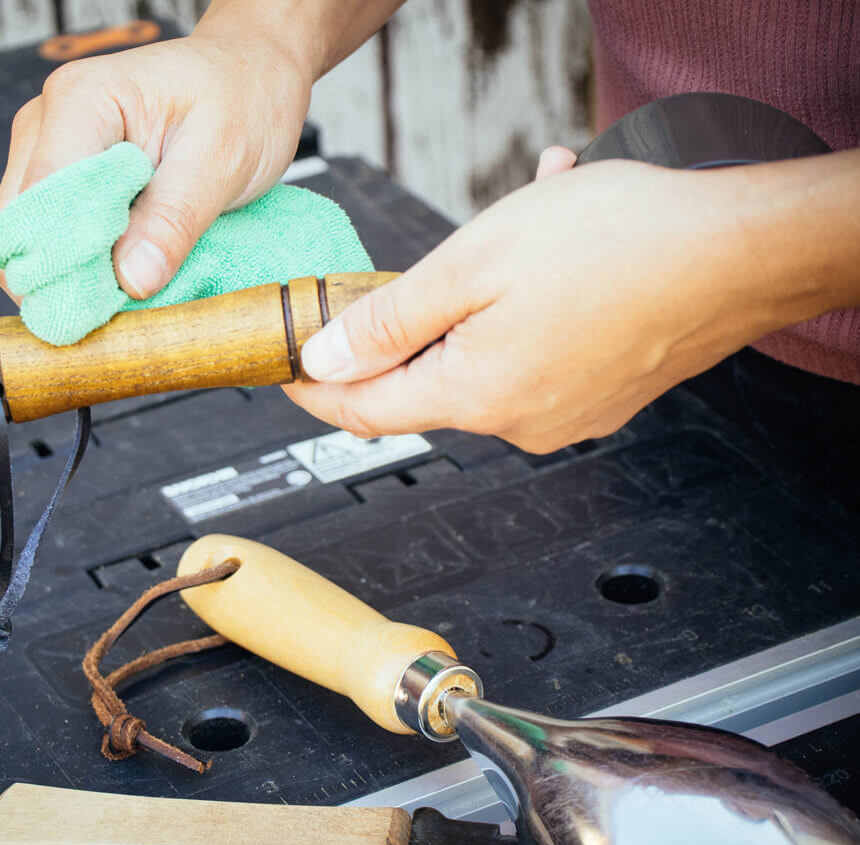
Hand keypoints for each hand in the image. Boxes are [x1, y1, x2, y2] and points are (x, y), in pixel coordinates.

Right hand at [0, 33, 310, 301]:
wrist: (248, 77)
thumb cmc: (240, 100)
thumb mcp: (223, 159)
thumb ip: (174, 218)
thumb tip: (132, 280)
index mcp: (80, 101)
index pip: (42, 202)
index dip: (69, 263)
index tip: (115, 302)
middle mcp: (46, 123)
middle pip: (18, 228)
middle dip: (65, 278)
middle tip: (128, 304)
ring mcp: (46, 151)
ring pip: (26, 241)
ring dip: (74, 277)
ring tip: (134, 286)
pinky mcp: (60, 178)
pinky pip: (49, 239)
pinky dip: (82, 268)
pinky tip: (126, 273)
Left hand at [287, 153, 823, 453]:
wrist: (741, 251)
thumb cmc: (621, 247)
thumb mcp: (472, 265)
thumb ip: (388, 320)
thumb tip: (327, 359)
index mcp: (476, 394)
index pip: (362, 410)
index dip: (312, 389)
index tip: (284, 369)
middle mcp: (518, 421)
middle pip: (421, 385)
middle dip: (405, 325)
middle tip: (404, 276)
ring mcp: (563, 414)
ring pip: (481, 360)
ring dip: (474, 303)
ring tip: (508, 241)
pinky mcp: (597, 395)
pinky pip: (531, 354)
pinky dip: (522, 309)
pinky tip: (549, 260)